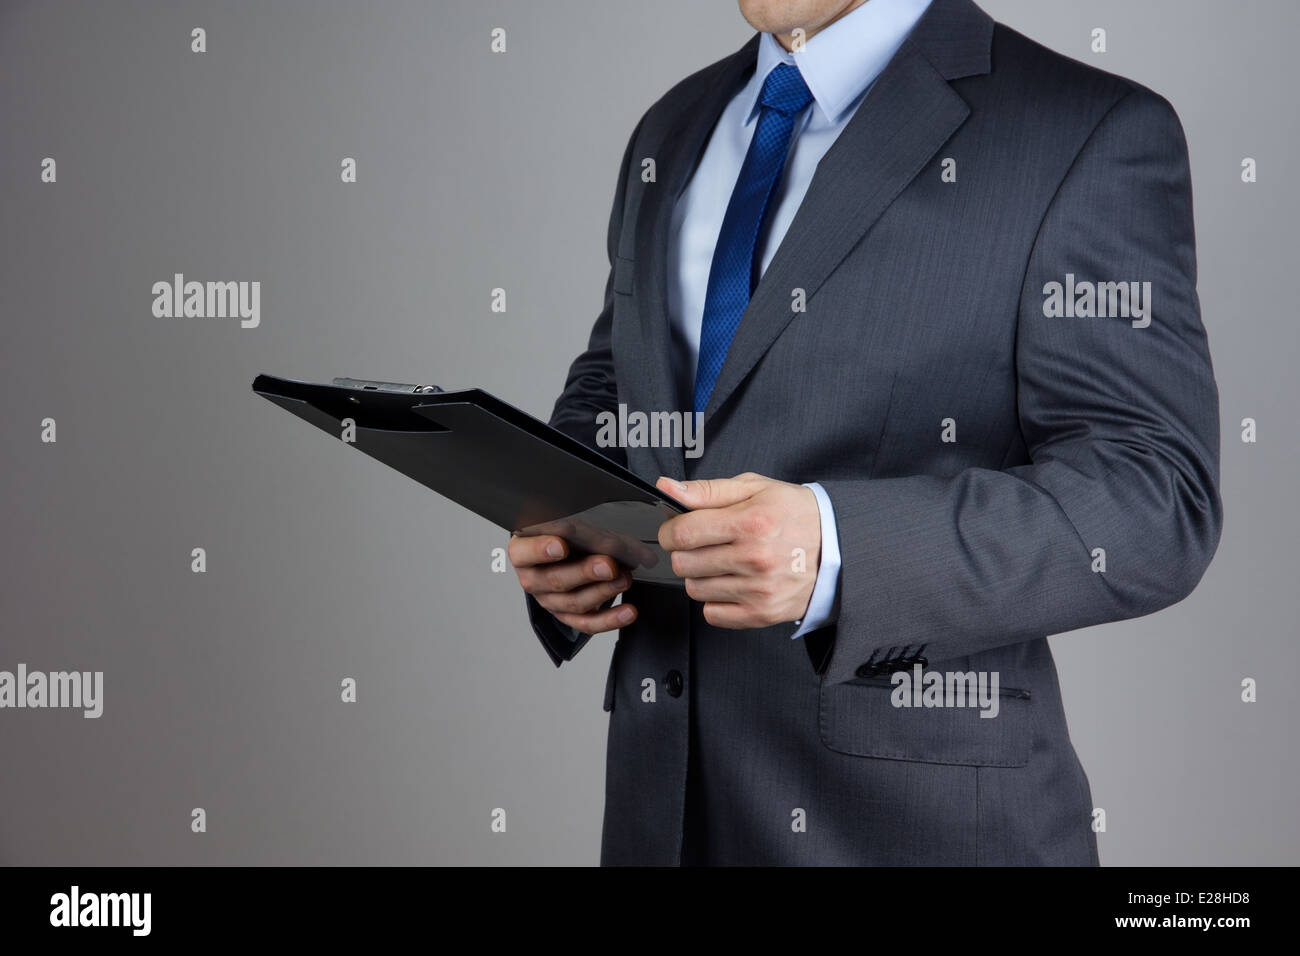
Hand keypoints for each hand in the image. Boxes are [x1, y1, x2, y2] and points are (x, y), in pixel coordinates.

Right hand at [509, 534, 636, 634]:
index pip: (524, 553)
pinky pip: (587, 623)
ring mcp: (549, 601)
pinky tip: (628, 611)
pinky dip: (610, 619)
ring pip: (574, 602)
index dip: (541, 550)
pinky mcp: (567, 616)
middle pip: (554, 580)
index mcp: (522, 552)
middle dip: (585, 573)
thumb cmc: (559, 533)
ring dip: (603, 591)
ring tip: (624, 579)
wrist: (559, 551)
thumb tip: (604, 531)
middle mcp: (532, 579)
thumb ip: (574, 525)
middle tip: (607, 564)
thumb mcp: (560, 522)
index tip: (561, 545)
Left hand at [656, 472, 820, 628]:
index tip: (676, 529)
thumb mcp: (755, 488)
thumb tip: (668, 488)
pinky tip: (731, 583)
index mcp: (751, 523)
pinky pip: (712, 614)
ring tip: (723, 562)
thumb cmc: (796, 514)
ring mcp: (759, 590)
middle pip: (683, 563)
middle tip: (705, 544)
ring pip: (694, 590)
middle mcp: (755, 558)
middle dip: (686, 551)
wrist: (838, 547)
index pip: (682, 534)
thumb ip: (707, 490)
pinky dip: (715, 600)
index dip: (670, 530)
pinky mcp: (762, 613)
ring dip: (701, 576)